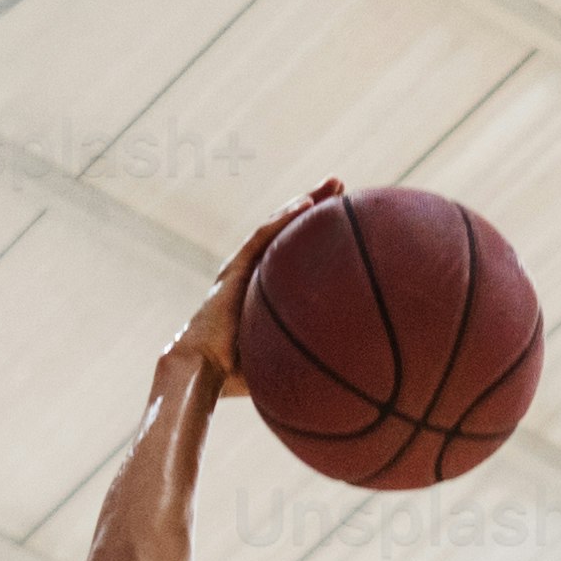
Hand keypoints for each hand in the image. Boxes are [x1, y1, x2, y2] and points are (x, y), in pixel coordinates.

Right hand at [173, 191, 330, 399]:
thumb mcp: (286, 359)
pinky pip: (263, 236)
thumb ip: (314, 354)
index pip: (297, 253)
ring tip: (336, 184)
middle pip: (291, 232)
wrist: (201, 371)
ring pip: (279, 225)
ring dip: (307, 201)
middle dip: (318, 207)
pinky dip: (285, 217)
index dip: (321, 235)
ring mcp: (242, 268)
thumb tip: (359, 368)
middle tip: (345, 191)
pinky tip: (309, 203)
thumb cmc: (239, 375)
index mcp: (265, 290)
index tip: (350, 222)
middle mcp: (254, 273)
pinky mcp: (233, 269)